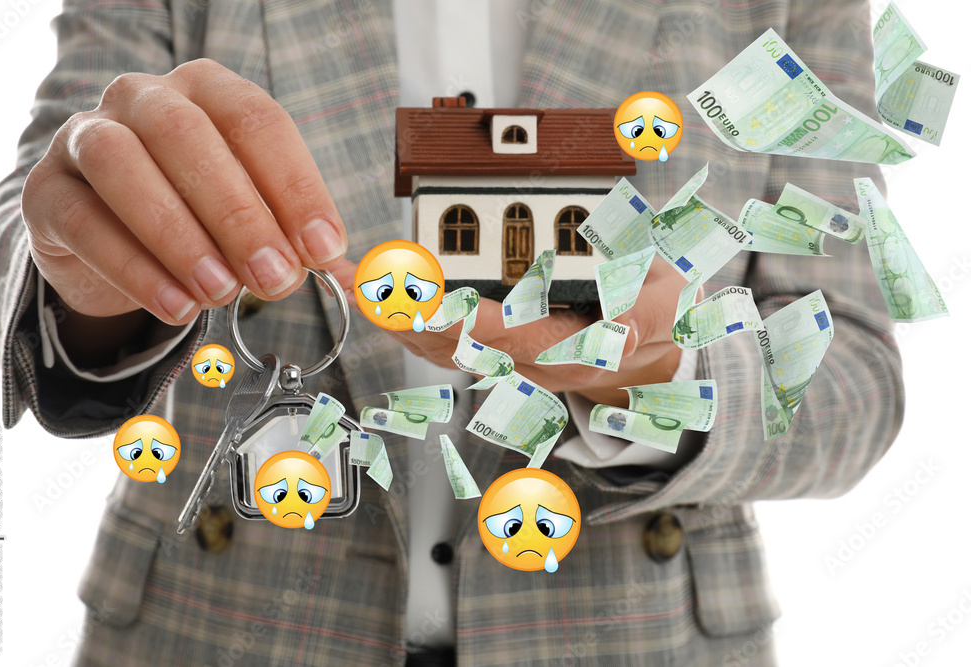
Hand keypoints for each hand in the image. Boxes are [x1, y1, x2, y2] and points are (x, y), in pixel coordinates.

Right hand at [22, 59, 347, 326]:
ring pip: (124, 167)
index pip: (257, 122)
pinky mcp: (47, 192)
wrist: (112, 239)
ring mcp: (85, 138)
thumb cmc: (197, 216)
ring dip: (182, 236)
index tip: (325, 248)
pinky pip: (86, 222)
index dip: (296, 187)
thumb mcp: (253, 217)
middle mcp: (143, 99)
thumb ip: (295, 238)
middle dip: (241, 214)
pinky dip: (137, 270)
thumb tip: (350, 276)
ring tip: (223, 292)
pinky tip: (179, 306)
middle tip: (276, 279)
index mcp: (207, 91)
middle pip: (188, 137)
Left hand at [327, 254, 694, 407]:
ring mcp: (511, 364)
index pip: (506, 336)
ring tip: (353, 281)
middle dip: (405, 311)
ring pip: (441, 348)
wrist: (651, 351)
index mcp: (573, 351)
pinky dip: (407, 321)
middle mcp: (532, 365)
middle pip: (456, 344)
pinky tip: (380, 299)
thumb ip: (644, 316)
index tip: (420, 298)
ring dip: (394, 316)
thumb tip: (622, 330)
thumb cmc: (657, 312)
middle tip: (361, 278)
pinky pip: (443, 346)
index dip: (457, 316)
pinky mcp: (497, 355)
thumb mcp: (668, 305)